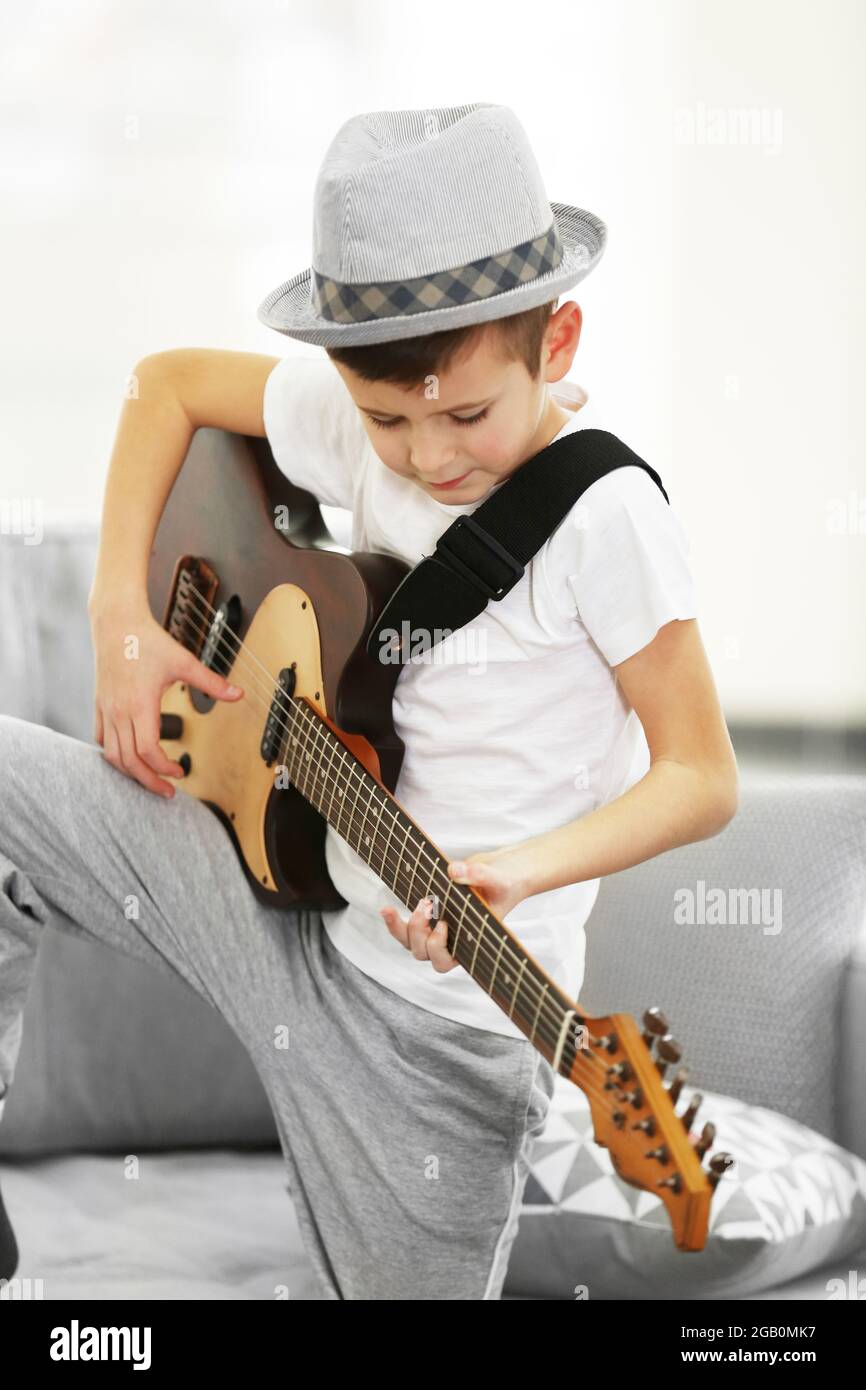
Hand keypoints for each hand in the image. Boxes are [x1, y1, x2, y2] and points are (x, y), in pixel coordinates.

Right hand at [89, 600, 244, 798]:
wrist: (116, 621)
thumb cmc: (149, 640)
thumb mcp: (184, 660)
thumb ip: (211, 682)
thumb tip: (240, 694)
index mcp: (140, 704)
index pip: (148, 750)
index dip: (163, 768)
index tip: (180, 772)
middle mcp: (119, 710)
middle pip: (128, 761)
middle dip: (148, 781)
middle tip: (167, 791)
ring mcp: (106, 708)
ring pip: (111, 754)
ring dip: (130, 771)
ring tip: (150, 778)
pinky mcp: (99, 703)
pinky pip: (101, 738)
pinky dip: (114, 753)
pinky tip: (130, 756)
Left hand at [378, 847, 534, 972]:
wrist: (499, 875)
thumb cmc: (503, 885)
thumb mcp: (498, 879)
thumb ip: (478, 874)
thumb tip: (453, 870)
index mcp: (468, 945)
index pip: (445, 962)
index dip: (436, 949)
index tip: (443, 924)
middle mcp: (450, 944)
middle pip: (423, 953)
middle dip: (420, 930)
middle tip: (428, 904)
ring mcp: (436, 932)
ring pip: (410, 944)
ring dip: (403, 927)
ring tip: (421, 903)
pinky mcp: (427, 918)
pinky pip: (404, 929)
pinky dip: (393, 922)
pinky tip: (386, 909)